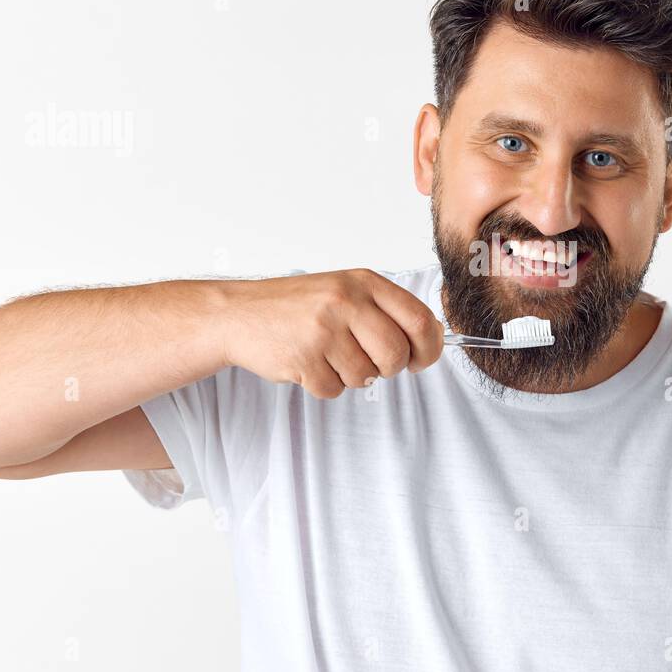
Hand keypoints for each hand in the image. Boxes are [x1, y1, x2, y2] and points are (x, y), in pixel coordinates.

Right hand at [220, 268, 443, 397]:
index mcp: (363, 282)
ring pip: (365, 377)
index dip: (429, 348)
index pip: (419, 319)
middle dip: (389, 368)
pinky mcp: (303, 359)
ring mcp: (323, 330)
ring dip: (351, 376)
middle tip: (371, 363)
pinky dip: (324, 385)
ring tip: (327, 355)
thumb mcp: (345, 291)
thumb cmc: (298, 306)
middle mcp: (345, 301)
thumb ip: (386, 311)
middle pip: (396, 354)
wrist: (239, 313)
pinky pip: (334, 390)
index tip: (421, 359)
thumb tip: (432, 337)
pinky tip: (307, 363)